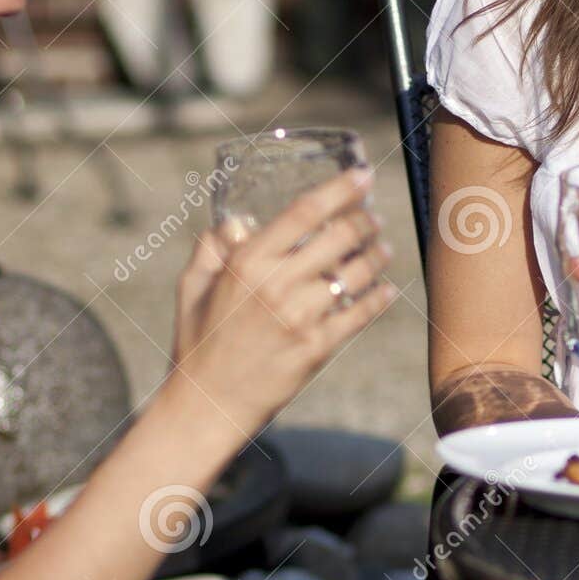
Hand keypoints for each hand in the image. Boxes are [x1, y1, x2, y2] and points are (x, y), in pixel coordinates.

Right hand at [169, 166, 394, 437]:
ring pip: (356, 274)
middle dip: (365, 221)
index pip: (304, 212)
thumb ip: (212, 247)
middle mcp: (276, 285)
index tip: (363, 175)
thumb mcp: (192, 286)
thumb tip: (239, 222)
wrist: (208, 403)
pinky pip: (360, 314)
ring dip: (376, 256)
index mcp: (246, 262)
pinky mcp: (317, 348)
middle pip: (339, 237)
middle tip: (373, 217)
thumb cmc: (198, 341)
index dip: (341, 189)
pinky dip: (379, 297)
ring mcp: (300, 317)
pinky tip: (386, 289)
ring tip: (382, 249)